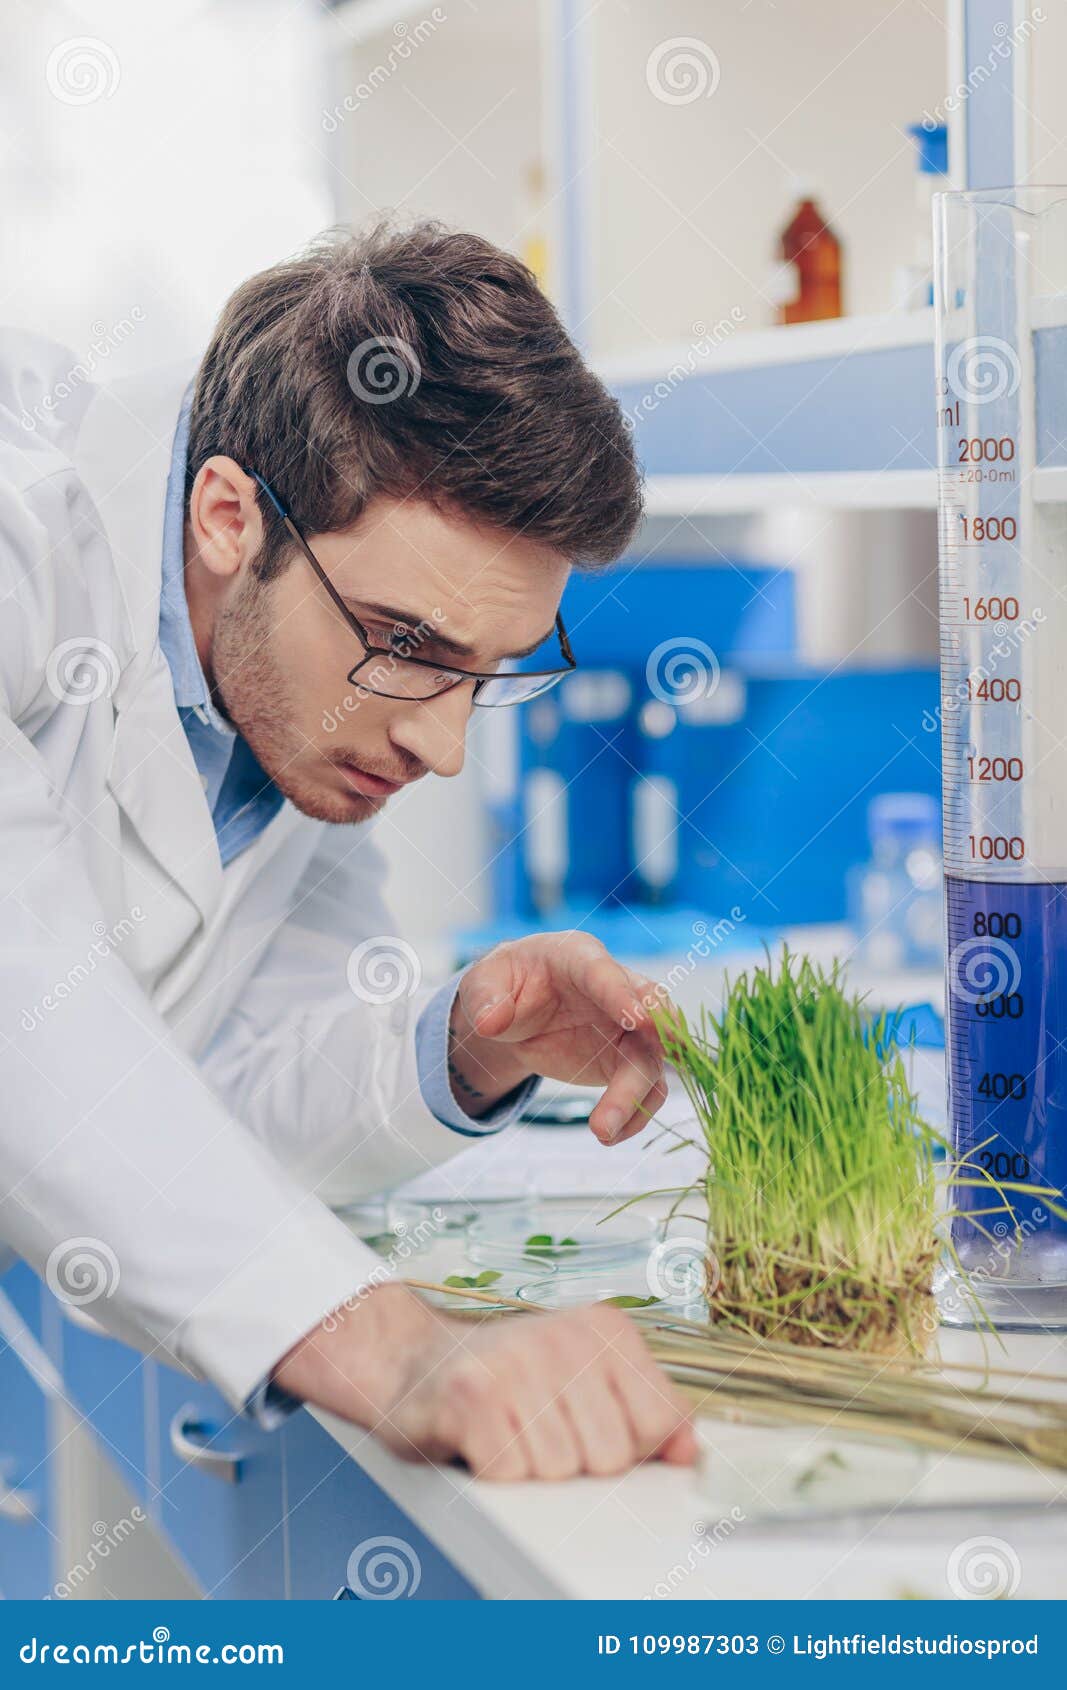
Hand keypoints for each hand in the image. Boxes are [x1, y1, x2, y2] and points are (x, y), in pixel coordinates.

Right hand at [274, 1285, 696, 1479]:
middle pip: (612, 1457)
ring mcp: (518, 1362)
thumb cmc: (505, 1381)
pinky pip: (512, 1475)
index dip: (628, 1448)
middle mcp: (565, 1336)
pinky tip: (480, 1441)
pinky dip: (494, 1474)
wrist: (411, 1364)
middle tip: (539, 1432)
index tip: (590, 1429)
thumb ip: (643, 1412)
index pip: (659, 1422)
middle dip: (578, 1464)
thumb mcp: (586, 1379)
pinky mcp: (472, 1397)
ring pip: (562, 1472)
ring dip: (532, 1471)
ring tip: (509, 1433)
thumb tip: (687, 1452)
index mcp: (605, 1329)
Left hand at [448, 932, 667, 1143]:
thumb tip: (491, 1022)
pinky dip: (634, 1113)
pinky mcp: (624, 1060)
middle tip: (635, 1080)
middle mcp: (616, 989)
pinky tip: (611, 1135)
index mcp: (579, 958)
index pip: (606, 974)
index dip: (623, 995)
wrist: (513, 1012)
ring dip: (635, 1096)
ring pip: (650, 1060)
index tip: (640, 1019)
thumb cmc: (505, 983)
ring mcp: (626, 1027)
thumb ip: (486, 999)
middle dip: (653, 1045)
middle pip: (650, 1014)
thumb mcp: (484, 983)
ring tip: (603, 1132)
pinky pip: (644, 1088)